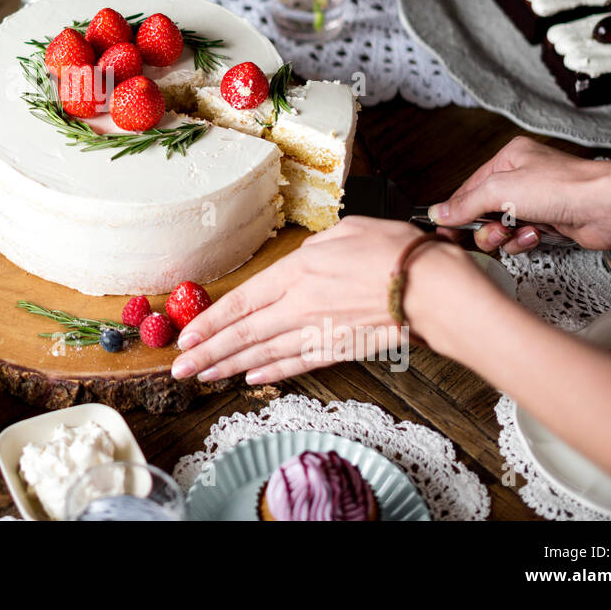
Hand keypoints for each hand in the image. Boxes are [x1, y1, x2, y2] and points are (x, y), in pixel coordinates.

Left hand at [171, 217, 473, 385]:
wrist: (431, 287)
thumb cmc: (393, 251)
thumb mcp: (344, 232)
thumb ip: (313, 250)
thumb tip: (302, 260)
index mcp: (296, 272)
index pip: (241, 301)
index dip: (210, 321)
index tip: (186, 335)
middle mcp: (298, 306)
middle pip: (242, 334)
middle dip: (207, 353)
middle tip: (179, 368)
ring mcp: (317, 332)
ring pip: (263, 354)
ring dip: (229, 367)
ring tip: (203, 377)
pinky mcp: (338, 350)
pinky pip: (296, 364)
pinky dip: (271, 373)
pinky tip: (251, 379)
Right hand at [430, 136, 610, 253]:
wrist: (606, 208)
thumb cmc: (564, 187)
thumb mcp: (500, 189)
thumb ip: (465, 203)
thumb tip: (440, 212)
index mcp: (509, 159)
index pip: (469, 188)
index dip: (456, 210)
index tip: (444, 230)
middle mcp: (523, 178)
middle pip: (483, 211)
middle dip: (486, 226)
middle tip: (493, 232)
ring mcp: (537, 202)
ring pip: (501, 228)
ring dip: (507, 235)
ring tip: (520, 232)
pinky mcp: (549, 223)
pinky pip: (521, 237)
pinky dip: (525, 241)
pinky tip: (536, 236)